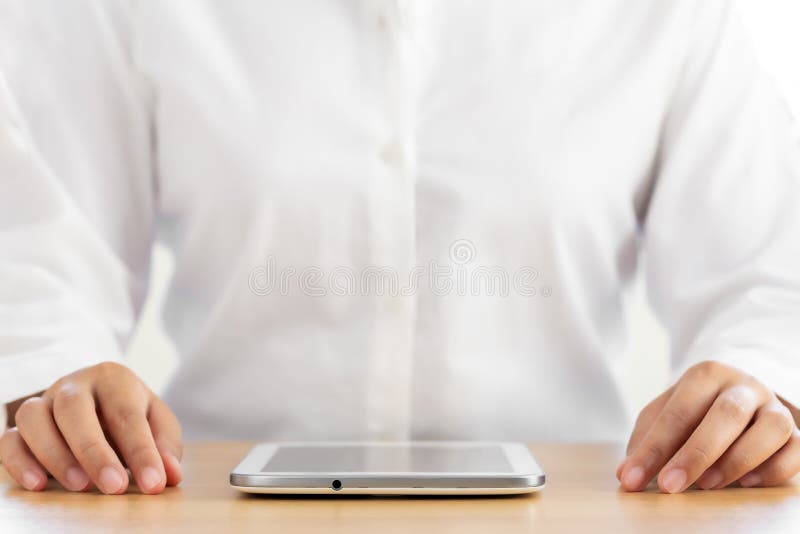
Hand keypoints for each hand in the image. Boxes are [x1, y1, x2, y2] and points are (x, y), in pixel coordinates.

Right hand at [0, 362, 181, 493]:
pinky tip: (38, 485)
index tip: (153, 483)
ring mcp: (44, 401)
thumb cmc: (129, 414)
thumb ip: (165, 446)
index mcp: (114, 378)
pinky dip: (20, 462)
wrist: (96, 400)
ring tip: (79, 486)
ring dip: (55, 455)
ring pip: (34, 418)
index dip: (142, 451)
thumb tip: (170, 474)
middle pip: (75, 409)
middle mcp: (75, 384)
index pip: (127, 414)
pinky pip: (9, 439)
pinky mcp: (19, 425)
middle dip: (94, 451)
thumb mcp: (157, 423)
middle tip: (114, 487)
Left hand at [617, 360, 799, 492]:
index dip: (653, 448)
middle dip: (694, 454)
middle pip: (725, 415)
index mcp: (705, 375)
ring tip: (707, 485)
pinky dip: (774, 469)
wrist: (741, 396)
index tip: (632, 478)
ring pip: (769, 429)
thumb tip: (626, 474)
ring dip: (737, 460)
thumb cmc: (696, 409)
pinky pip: (796, 449)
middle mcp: (743, 386)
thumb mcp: (666, 413)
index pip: (678, 412)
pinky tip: (747, 484)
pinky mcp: (795, 431)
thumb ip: (647, 439)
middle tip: (669, 486)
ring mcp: (773, 407)